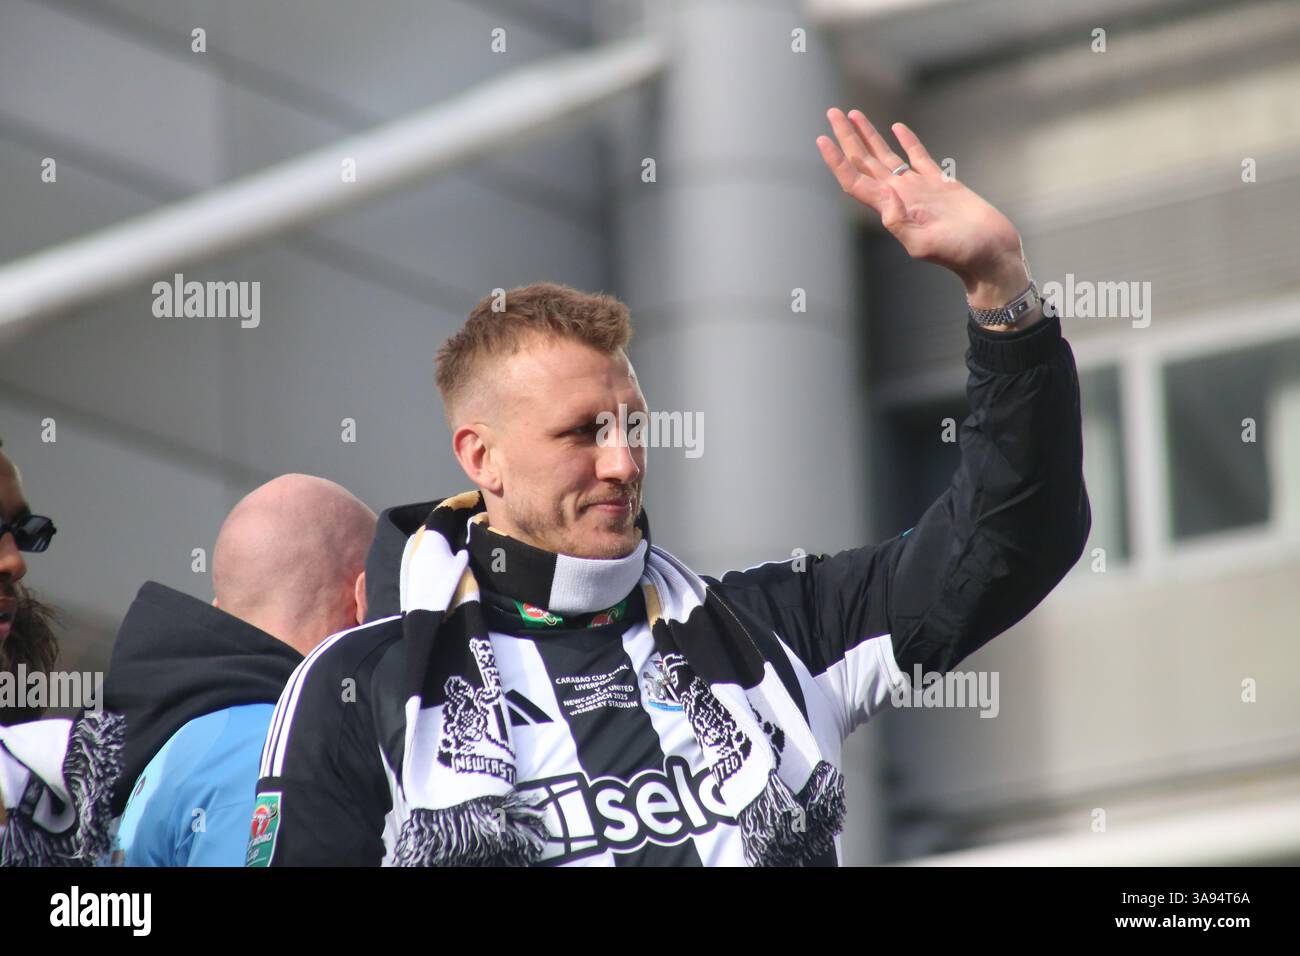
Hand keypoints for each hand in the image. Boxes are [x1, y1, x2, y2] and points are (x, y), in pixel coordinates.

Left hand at [817, 109, 1027, 308]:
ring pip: (886, 155)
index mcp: (891, 210)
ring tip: (852, 114)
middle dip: (847, 138)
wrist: (990, 254)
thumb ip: (900, 223)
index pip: (855, 180)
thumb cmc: (961, 254)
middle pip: (864, 162)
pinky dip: (907, 140)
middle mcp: (900, 196)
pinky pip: (918, 156)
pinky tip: (897, 127)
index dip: (836, 160)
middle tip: (832, 112)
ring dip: (868, 135)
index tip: (822, 138)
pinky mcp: (940, 184)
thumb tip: (884, 197)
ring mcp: (918, 189)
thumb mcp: (925, 245)